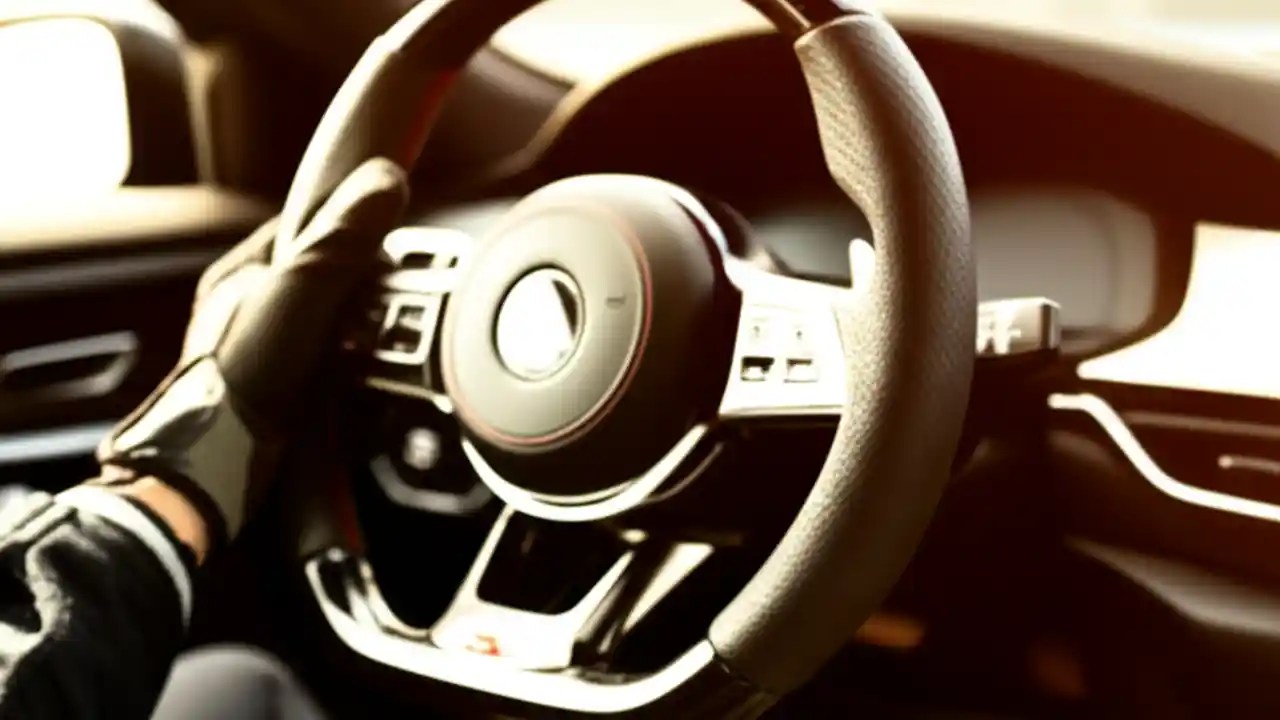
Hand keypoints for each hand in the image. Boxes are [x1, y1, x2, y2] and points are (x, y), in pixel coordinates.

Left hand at [97, 159, 407, 547]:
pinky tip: (375, 388)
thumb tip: (383, 179)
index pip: (312, 227)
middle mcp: (257, 313)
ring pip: (345, 329)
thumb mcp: (295, 298)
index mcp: (244, 275)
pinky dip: (366, 378)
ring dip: (372, 342)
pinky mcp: (297, 398)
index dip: (355, 233)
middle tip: (389, 311)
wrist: (218, 474)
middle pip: (337, 280)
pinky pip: (347, 373)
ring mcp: (277, 358)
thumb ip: (339, 242)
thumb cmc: (238, 384)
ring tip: (382, 353)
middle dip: (370, 296)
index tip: (389, 250)